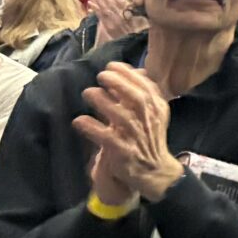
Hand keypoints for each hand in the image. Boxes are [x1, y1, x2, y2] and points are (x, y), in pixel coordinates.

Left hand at [70, 64, 183, 201]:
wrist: (154, 171)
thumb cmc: (149, 139)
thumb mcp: (153, 115)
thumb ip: (143, 95)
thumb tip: (133, 71)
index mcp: (158, 109)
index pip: (146, 86)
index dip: (128, 74)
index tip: (112, 66)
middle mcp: (149, 121)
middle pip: (135, 98)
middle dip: (118, 83)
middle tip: (101, 75)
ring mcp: (136, 137)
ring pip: (119, 116)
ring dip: (102, 102)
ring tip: (88, 92)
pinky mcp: (122, 152)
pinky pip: (105, 137)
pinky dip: (91, 127)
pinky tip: (79, 120)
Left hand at [88, 0, 142, 45]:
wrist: (135, 48)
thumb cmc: (142, 34)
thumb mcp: (146, 21)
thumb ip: (141, 10)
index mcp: (132, 13)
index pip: (120, 0)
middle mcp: (122, 17)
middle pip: (111, 3)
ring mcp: (114, 23)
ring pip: (105, 9)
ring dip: (98, 0)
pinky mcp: (109, 29)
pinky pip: (101, 17)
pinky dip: (95, 9)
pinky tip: (90, 4)